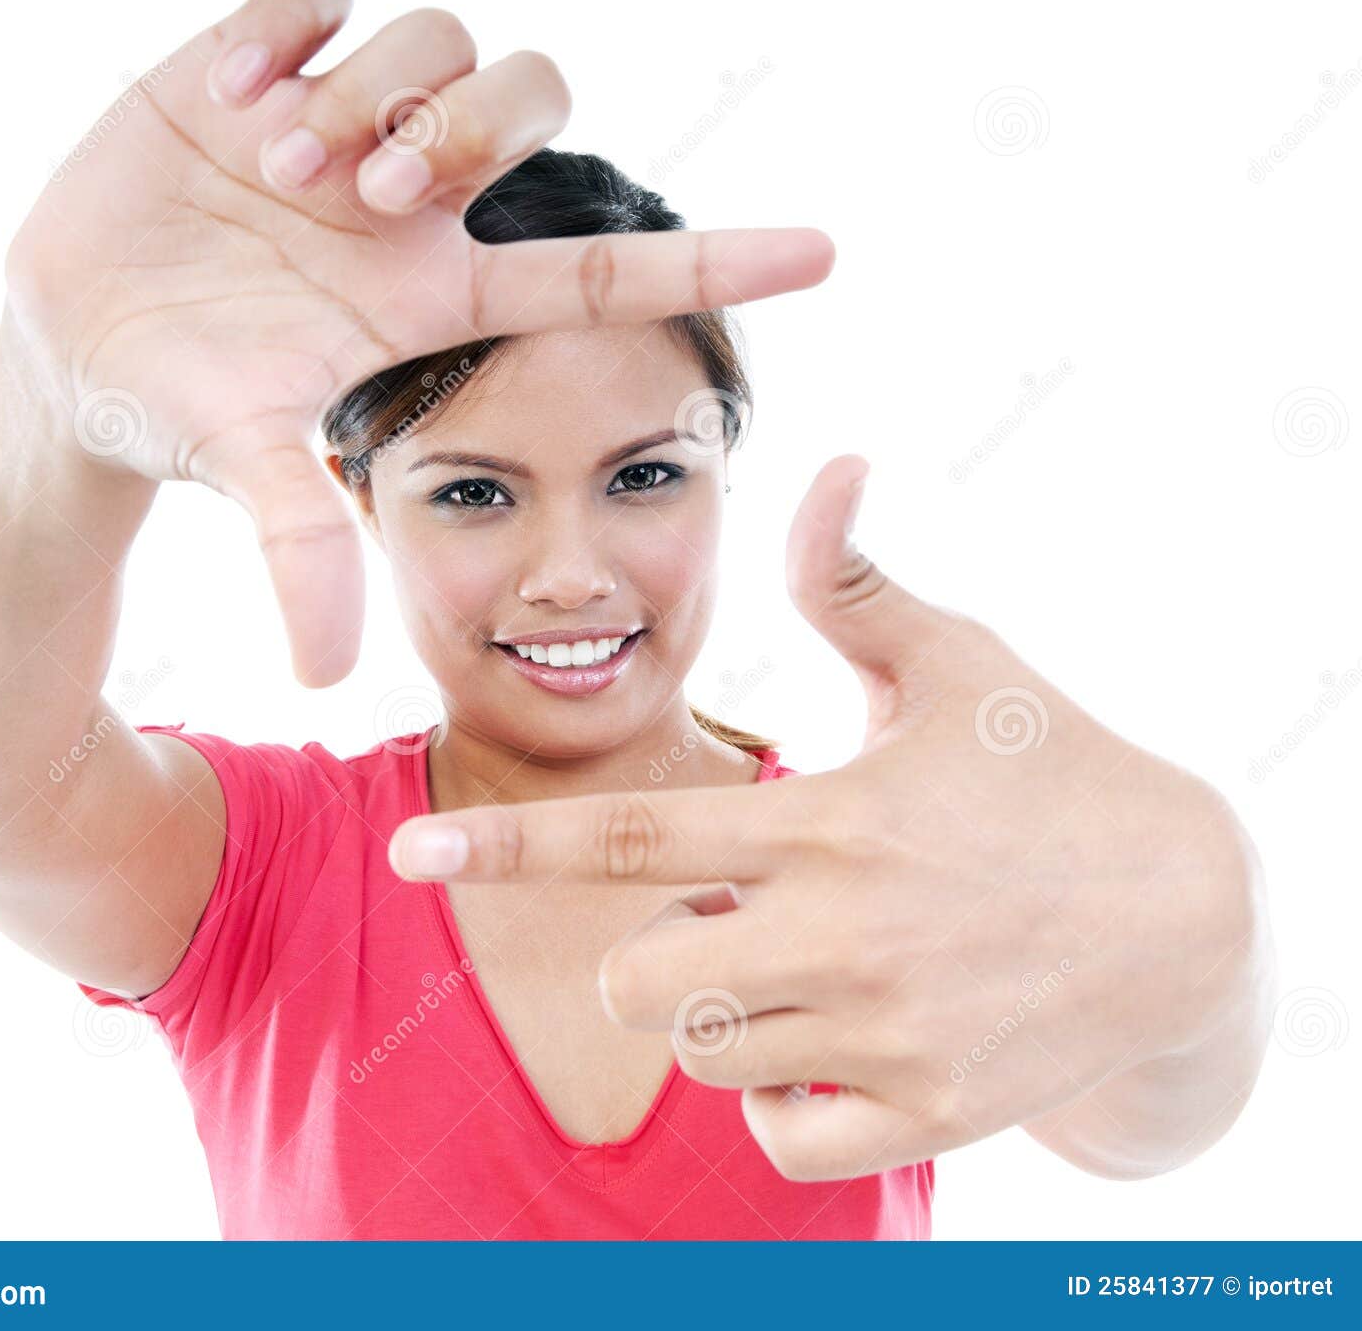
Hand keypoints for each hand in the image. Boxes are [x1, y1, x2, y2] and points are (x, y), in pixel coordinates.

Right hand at [3, 0, 833, 684]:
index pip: (604, 269)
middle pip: (526, 105)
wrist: (74, 348)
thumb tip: (325, 682)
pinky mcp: (253, 63)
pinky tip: (227, 97)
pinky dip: (284, 26)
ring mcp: (335, 121)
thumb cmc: (179, 413)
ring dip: (363, 96)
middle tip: (364, 199)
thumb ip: (297, 553)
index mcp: (437, 294)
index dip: (715, 260)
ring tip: (275, 168)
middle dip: (463, 131)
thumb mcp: (246, 470)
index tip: (828, 254)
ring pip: (432, 39)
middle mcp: (408, 201)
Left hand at [387, 455, 1271, 1180]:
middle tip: (728, 911)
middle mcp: (840, 933)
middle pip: (635, 978)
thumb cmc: (1052, 768)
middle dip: (643, 950)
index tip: (407, 856)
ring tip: (800, 964)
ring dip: (718, 1012)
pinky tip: (833, 1039)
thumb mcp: (958, 660)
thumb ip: (855, 581)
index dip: (502, 846)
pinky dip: (780, 1095)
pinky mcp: (929, 1113)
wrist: (1188, 912)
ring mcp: (883, 1033)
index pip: (625, 837)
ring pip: (701, 1054)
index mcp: (825, 818)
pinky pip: (779, 1134)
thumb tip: (832, 461)